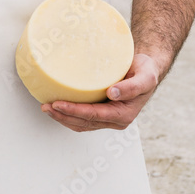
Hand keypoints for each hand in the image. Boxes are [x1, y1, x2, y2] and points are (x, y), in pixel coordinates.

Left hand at [40, 53, 160, 131]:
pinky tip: (58, 107)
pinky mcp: (102, 113)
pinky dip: (69, 115)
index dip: (74, 111)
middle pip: (84, 122)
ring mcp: (108, 118)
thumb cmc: (146, 71)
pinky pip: (83, 119)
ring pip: (81, 123)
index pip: (94, 115)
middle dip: (63, 116)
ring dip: (63, 118)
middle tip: (46, 106)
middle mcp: (116, 120)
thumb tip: (112, 93)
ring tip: (47, 108)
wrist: (147, 70)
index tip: (58, 104)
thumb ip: (132, 86)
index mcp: (124, 114)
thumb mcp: (145, 77)